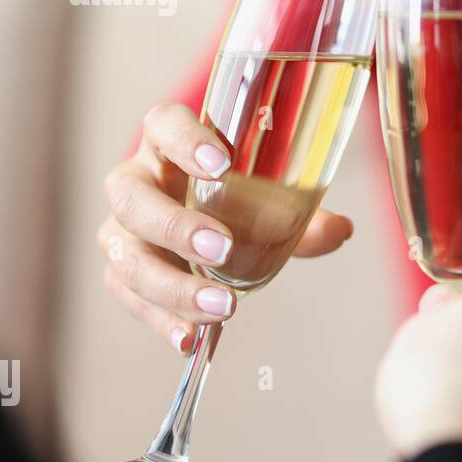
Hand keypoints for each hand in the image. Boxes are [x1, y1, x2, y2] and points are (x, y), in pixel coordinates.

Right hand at [97, 103, 353, 353]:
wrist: (200, 213)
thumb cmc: (233, 192)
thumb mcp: (267, 192)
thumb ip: (301, 212)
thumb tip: (338, 231)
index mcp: (167, 142)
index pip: (163, 124)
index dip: (186, 141)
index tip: (221, 164)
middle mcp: (135, 181)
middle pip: (131, 198)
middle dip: (176, 226)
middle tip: (222, 249)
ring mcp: (123, 228)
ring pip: (125, 256)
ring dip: (172, 285)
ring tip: (222, 306)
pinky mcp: (123, 270)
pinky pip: (130, 297)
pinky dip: (162, 319)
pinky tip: (191, 337)